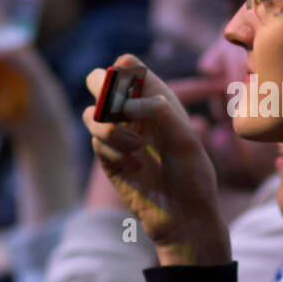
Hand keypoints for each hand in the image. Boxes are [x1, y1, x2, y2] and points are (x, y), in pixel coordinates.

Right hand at [81, 55, 228, 265]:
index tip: (134, 85)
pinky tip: (136, 167)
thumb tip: (122, 102)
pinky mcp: (108, 158)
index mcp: (156, 98)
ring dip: (110, 128)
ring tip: (136, 146)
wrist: (184, 215)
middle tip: (116, 104)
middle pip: (98, 80)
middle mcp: (133, 112)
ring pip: (91, 113)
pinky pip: (96, 142)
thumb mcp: (183, 137)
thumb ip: (156, 110)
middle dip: (101, 87)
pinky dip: (113, 151)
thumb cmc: (191, 173)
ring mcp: (118, 134)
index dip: (125, 70)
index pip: (129, 67)